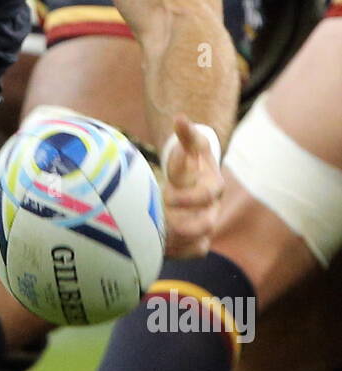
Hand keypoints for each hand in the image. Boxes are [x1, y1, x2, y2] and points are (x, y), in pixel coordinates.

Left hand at [162, 115, 223, 257]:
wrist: (193, 182)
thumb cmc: (189, 161)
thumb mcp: (189, 145)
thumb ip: (186, 134)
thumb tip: (180, 118)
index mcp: (213, 185)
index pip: (207, 195)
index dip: (188, 197)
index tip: (166, 192)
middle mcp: (213, 208)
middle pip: (207, 224)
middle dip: (184, 223)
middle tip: (162, 213)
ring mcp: (207, 225)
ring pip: (201, 242)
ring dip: (178, 239)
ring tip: (156, 231)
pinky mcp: (198, 240)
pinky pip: (194, 252)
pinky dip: (177, 251)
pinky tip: (157, 244)